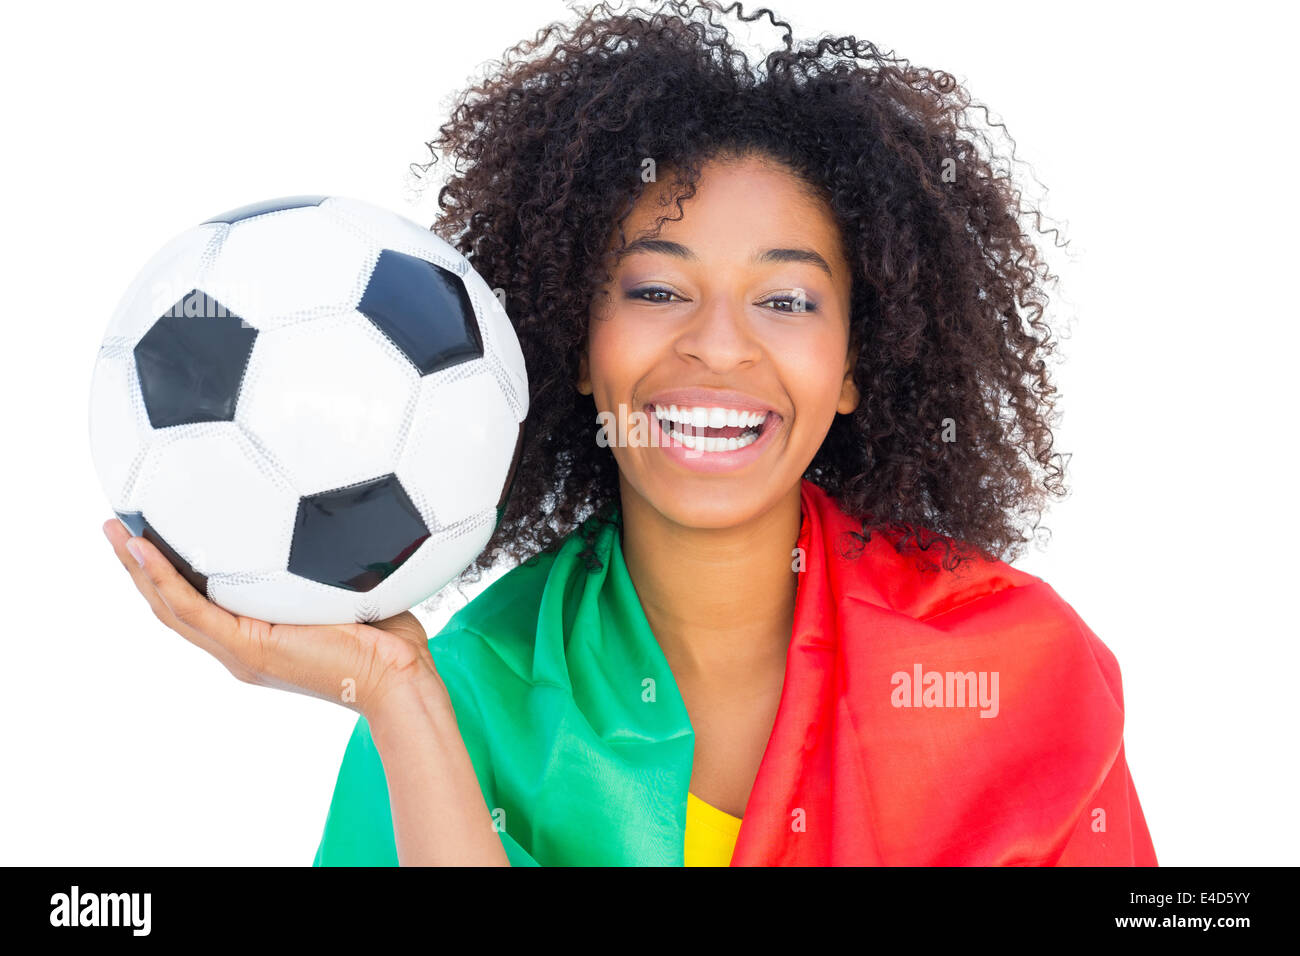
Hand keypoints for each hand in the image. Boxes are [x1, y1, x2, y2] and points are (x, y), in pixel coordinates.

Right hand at [101, 518, 438, 716]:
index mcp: (258, 637)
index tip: (153, 536)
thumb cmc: (389, 641)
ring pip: (171, 608)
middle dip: (140, 568)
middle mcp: (240, 647)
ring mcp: (241, 652)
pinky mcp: (249, 649)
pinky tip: (144, 550)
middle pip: (172, 606)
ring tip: (115, 531)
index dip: (170, 573)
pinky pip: (193, 610)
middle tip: (116, 528)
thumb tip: (341, 513)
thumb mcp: (351, 589)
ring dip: (139, 569)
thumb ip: (334, 561)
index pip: (201, 603)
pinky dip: (163, 580)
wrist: (399, 679)